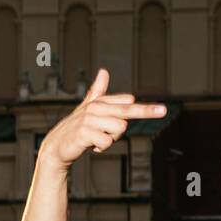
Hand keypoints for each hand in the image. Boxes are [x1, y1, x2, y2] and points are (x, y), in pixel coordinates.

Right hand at [36, 69, 164, 173]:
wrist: (56, 146)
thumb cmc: (75, 128)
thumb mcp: (87, 108)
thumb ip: (98, 91)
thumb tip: (104, 71)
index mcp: (100, 102)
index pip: (127, 102)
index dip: (144, 110)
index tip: (162, 110)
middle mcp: (96, 108)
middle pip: (127, 111)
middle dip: (146, 111)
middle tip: (164, 110)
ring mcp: (89, 119)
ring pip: (118, 129)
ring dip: (110, 140)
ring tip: (97, 140)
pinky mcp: (84, 132)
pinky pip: (106, 142)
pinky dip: (101, 148)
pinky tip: (91, 146)